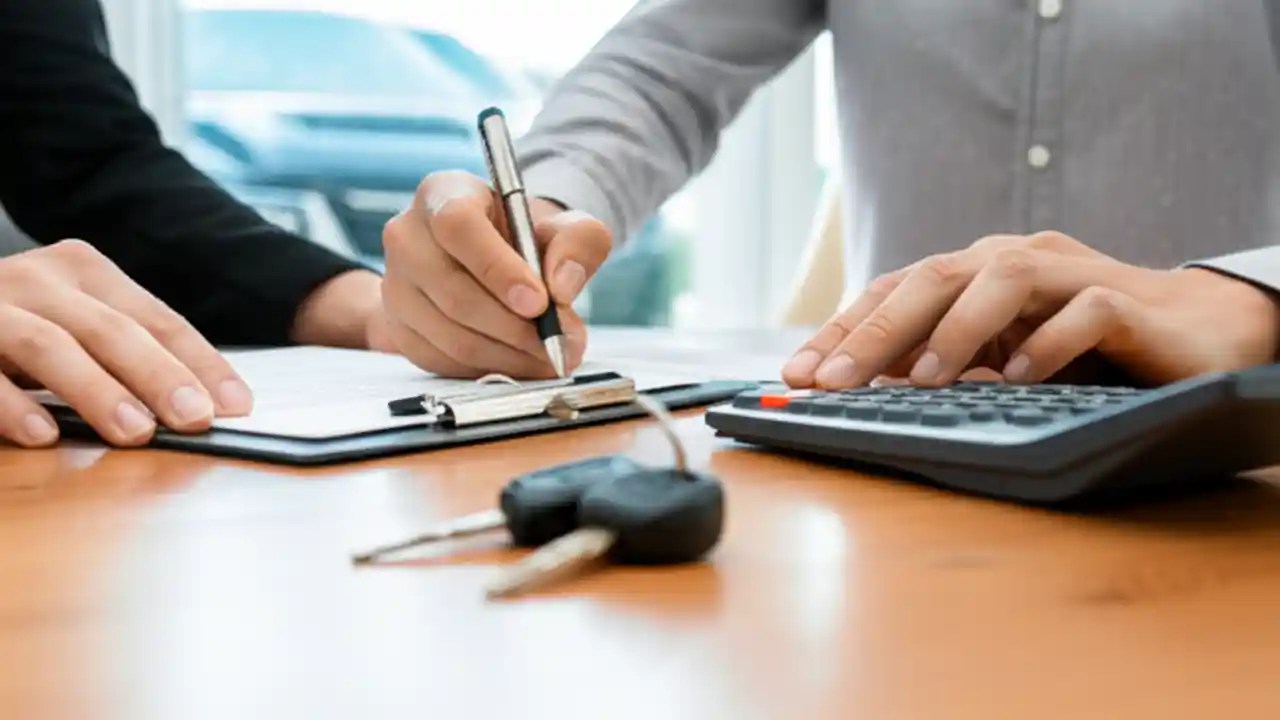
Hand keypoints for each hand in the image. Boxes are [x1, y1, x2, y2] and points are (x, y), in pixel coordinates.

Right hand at [0, 240, 251, 447]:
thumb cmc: (10, 329)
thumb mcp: (71, 327)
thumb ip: (123, 355)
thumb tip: (200, 404)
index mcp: (83, 270)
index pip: (158, 319)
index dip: (201, 363)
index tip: (237, 405)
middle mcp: (38, 278)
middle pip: (113, 330)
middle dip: (160, 377)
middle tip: (195, 420)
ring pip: (50, 345)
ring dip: (98, 391)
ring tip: (136, 432)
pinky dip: (12, 405)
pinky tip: (44, 435)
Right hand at [380, 170, 611, 377]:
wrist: (503, 259)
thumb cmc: (530, 238)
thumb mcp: (569, 226)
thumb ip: (578, 244)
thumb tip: (562, 285)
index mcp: (443, 193)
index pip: (457, 226)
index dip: (498, 269)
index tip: (540, 303)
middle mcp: (407, 236)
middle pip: (453, 292)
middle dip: (514, 327)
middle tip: (559, 342)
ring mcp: (396, 286)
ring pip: (450, 335)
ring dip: (508, 355)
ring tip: (550, 355)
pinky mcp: (399, 328)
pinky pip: (443, 360)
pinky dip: (488, 369)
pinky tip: (521, 361)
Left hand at [782, 231, 1279, 388]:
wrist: (1190, 330)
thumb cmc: (1078, 346)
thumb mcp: (994, 355)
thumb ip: (936, 362)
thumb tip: (858, 389)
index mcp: (973, 273)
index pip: (894, 292)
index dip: (842, 331)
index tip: (796, 376)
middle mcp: (1012, 261)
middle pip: (931, 280)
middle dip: (874, 332)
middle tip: (831, 382)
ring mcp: (1069, 275)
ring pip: (1002, 280)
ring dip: (956, 331)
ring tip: (920, 379)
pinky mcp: (1125, 301)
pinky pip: (1084, 312)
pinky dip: (1049, 343)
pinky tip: (1020, 377)